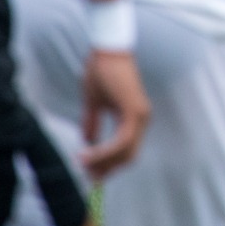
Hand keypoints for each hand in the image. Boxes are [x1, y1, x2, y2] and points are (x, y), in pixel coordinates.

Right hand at [78, 49, 149, 178]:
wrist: (107, 50)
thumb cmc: (101, 72)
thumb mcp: (94, 103)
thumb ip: (92, 122)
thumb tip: (87, 140)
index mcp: (134, 117)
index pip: (127, 150)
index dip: (109, 164)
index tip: (89, 171)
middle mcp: (142, 118)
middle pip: (128, 156)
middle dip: (106, 168)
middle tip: (86, 174)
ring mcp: (140, 115)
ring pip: (125, 152)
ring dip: (103, 162)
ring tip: (82, 163)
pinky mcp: (134, 111)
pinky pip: (122, 141)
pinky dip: (105, 151)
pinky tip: (88, 153)